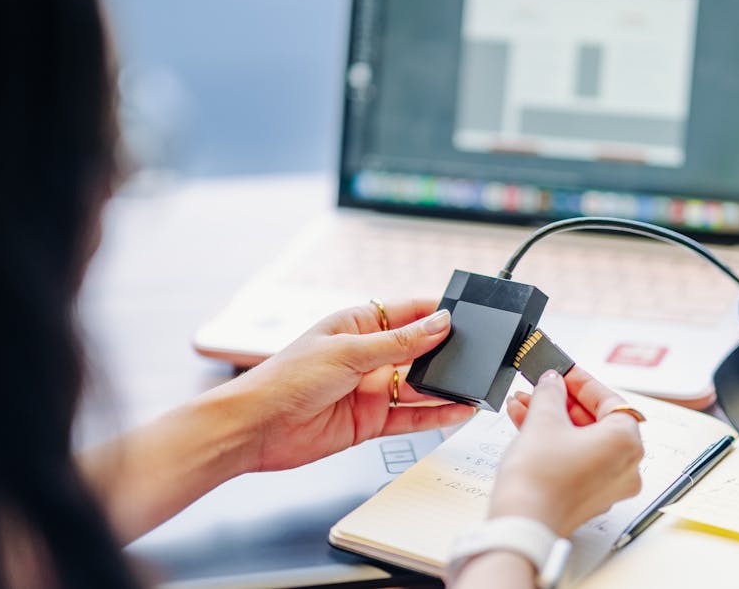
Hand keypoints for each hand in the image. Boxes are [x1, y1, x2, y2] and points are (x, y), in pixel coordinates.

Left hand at [229, 299, 475, 471]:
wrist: (257, 427)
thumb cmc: (287, 378)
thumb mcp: (348, 352)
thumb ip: (398, 343)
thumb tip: (439, 323)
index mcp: (357, 324)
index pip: (407, 313)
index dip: (437, 312)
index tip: (470, 315)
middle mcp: (367, 355)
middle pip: (418, 350)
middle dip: (447, 352)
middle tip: (481, 354)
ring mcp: (370, 388)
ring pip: (419, 385)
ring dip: (446, 386)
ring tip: (476, 385)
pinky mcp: (371, 420)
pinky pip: (411, 415)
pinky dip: (435, 414)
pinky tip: (458, 410)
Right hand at [488, 367, 643, 536]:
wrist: (523, 521)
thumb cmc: (540, 477)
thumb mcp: (543, 418)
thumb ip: (551, 392)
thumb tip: (553, 381)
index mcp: (626, 442)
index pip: (609, 400)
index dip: (581, 381)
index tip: (563, 370)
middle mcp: (626, 466)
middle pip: (596, 420)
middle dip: (562, 400)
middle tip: (542, 385)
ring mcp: (608, 484)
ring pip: (582, 439)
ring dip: (553, 418)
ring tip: (524, 402)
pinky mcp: (588, 496)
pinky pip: (576, 457)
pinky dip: (555, 440)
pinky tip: (525, 423)